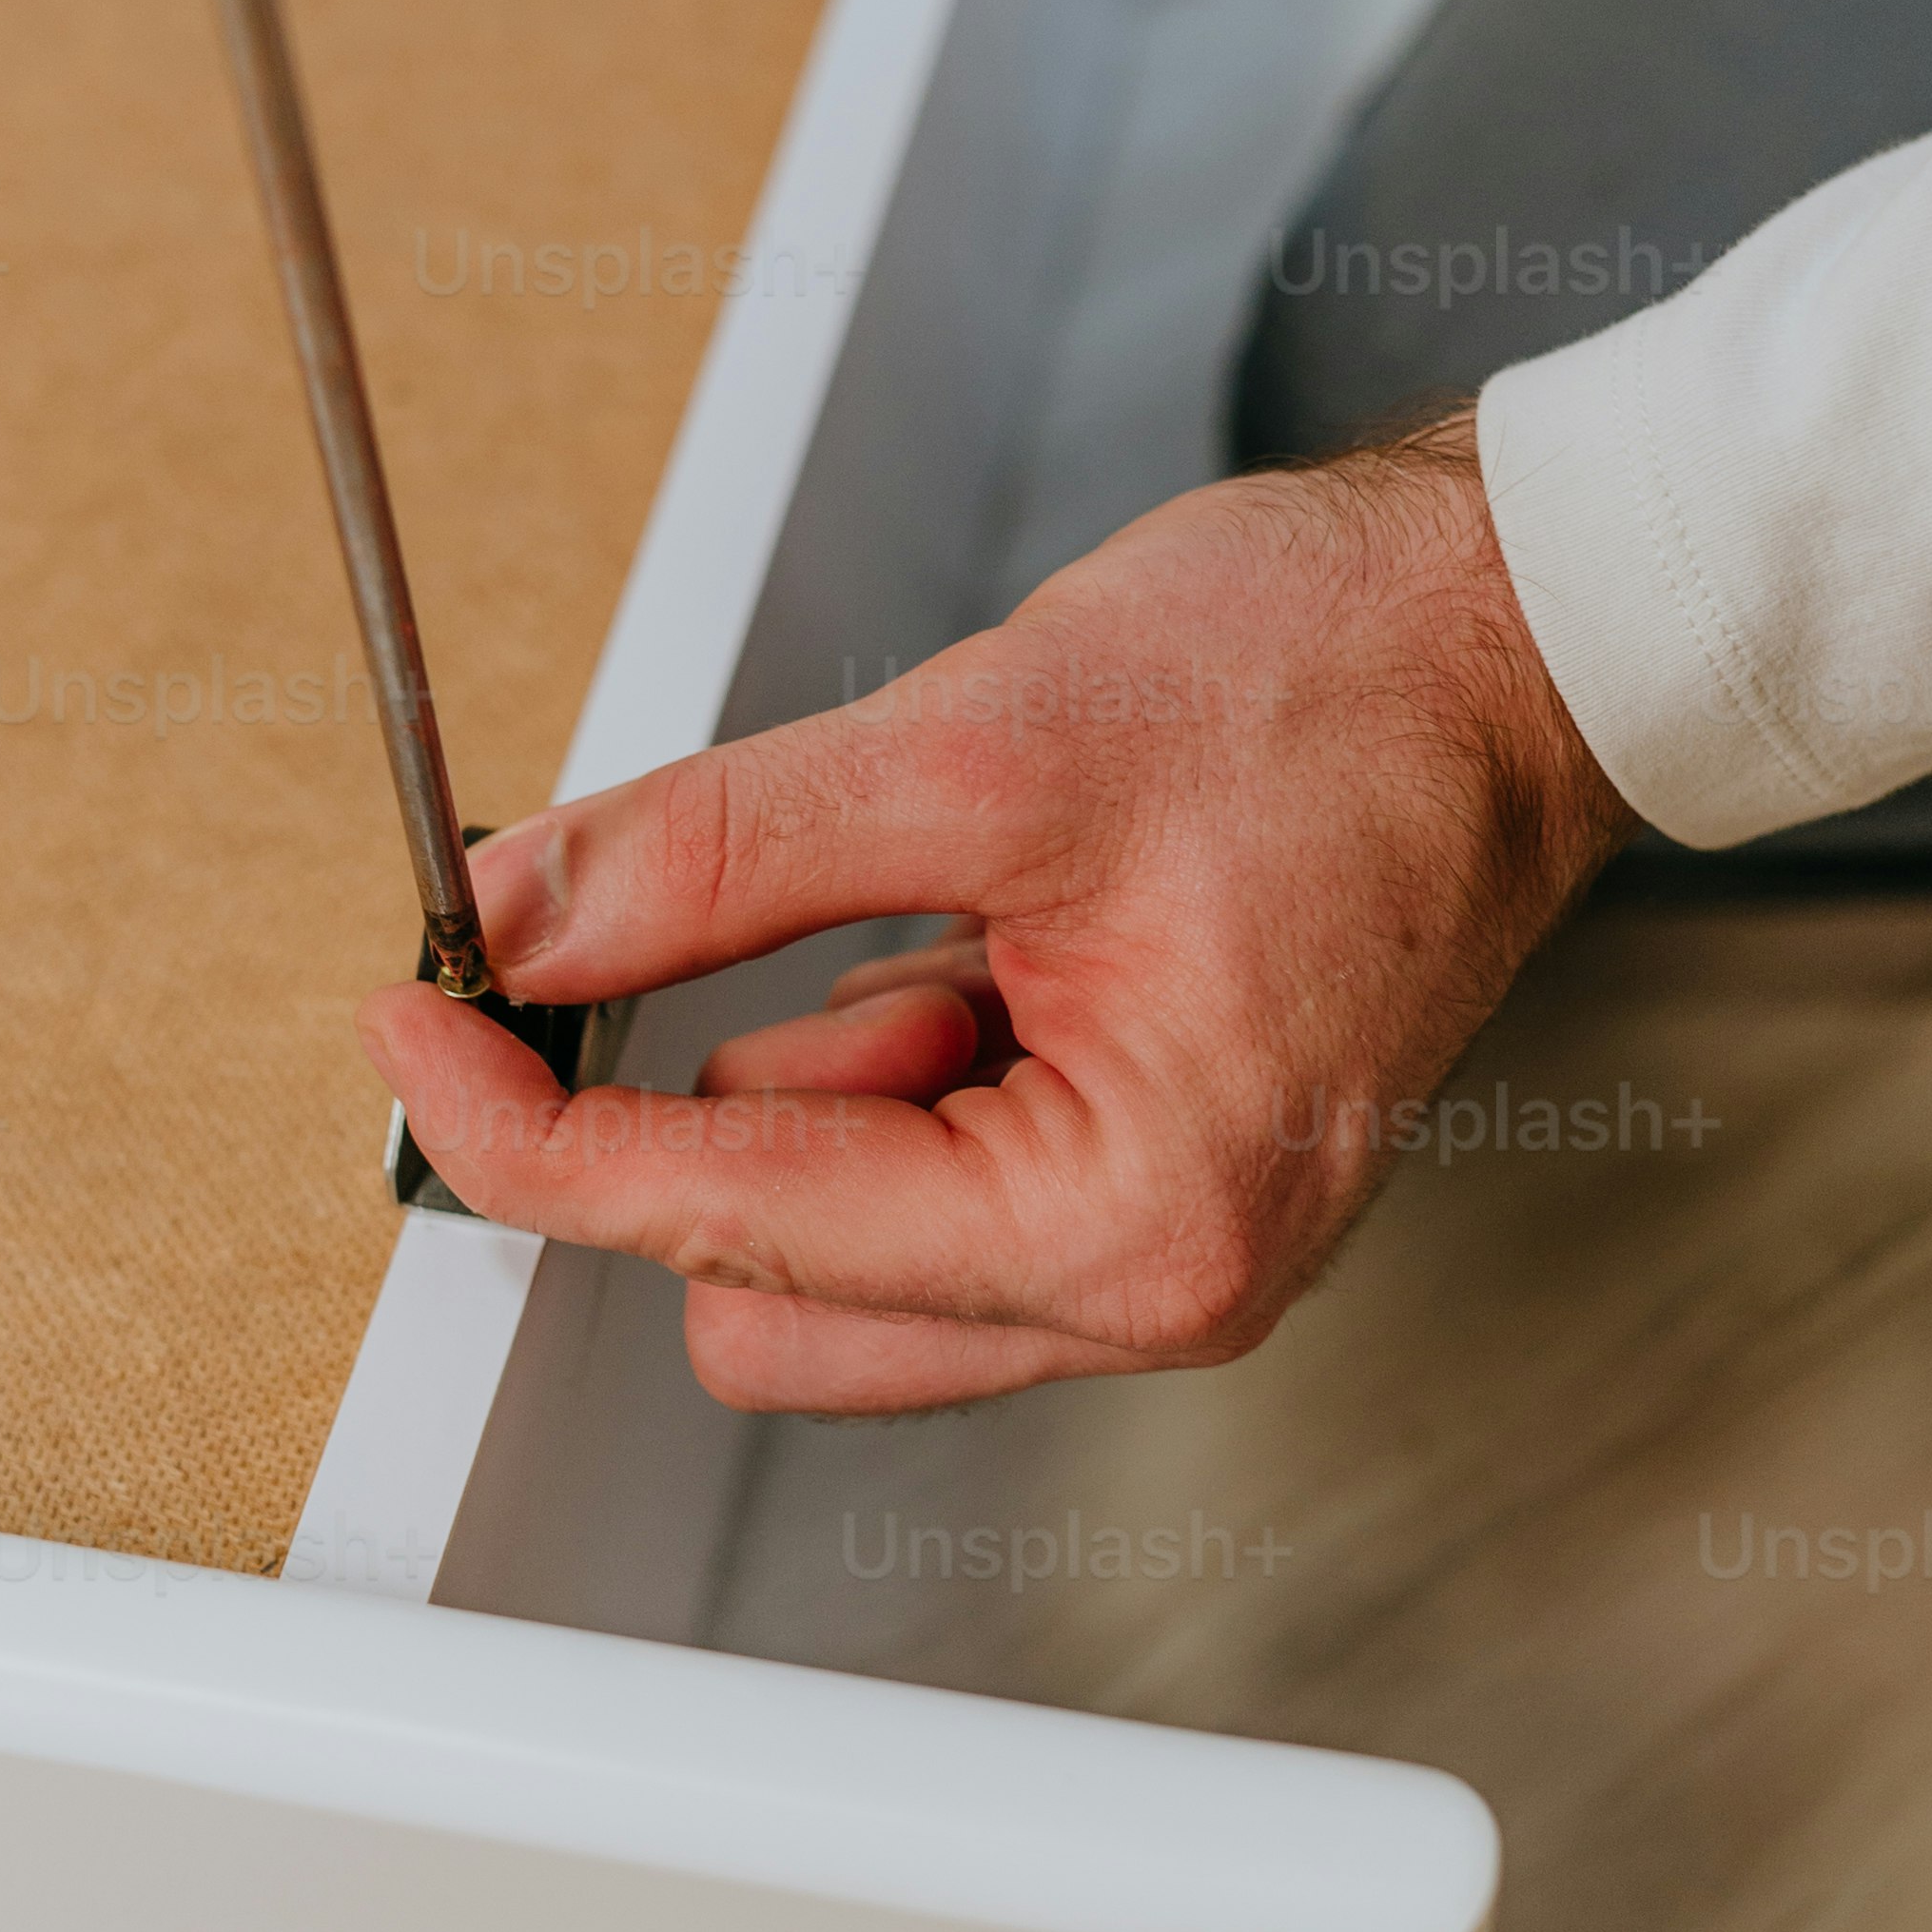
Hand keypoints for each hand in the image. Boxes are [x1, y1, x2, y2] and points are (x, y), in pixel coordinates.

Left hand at [362, 423, 1636, 1413]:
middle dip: (704, 1107)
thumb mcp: (983, 740)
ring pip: (829, 1234)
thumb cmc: (1343, 686)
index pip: (719, 1223)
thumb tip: (513, 920)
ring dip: (817, 1060)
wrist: (1522, 644)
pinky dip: (891, 1043)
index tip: (408, 1017)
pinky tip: (999, 919)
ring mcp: (1153, 1247)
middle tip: (714, 902)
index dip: (524, 1125)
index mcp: (1131, 1220)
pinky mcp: (1140, 1179)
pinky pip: (918, 1166)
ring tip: (972, 884)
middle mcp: (1153, 1287)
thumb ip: (718, 850)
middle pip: (760, 1287)